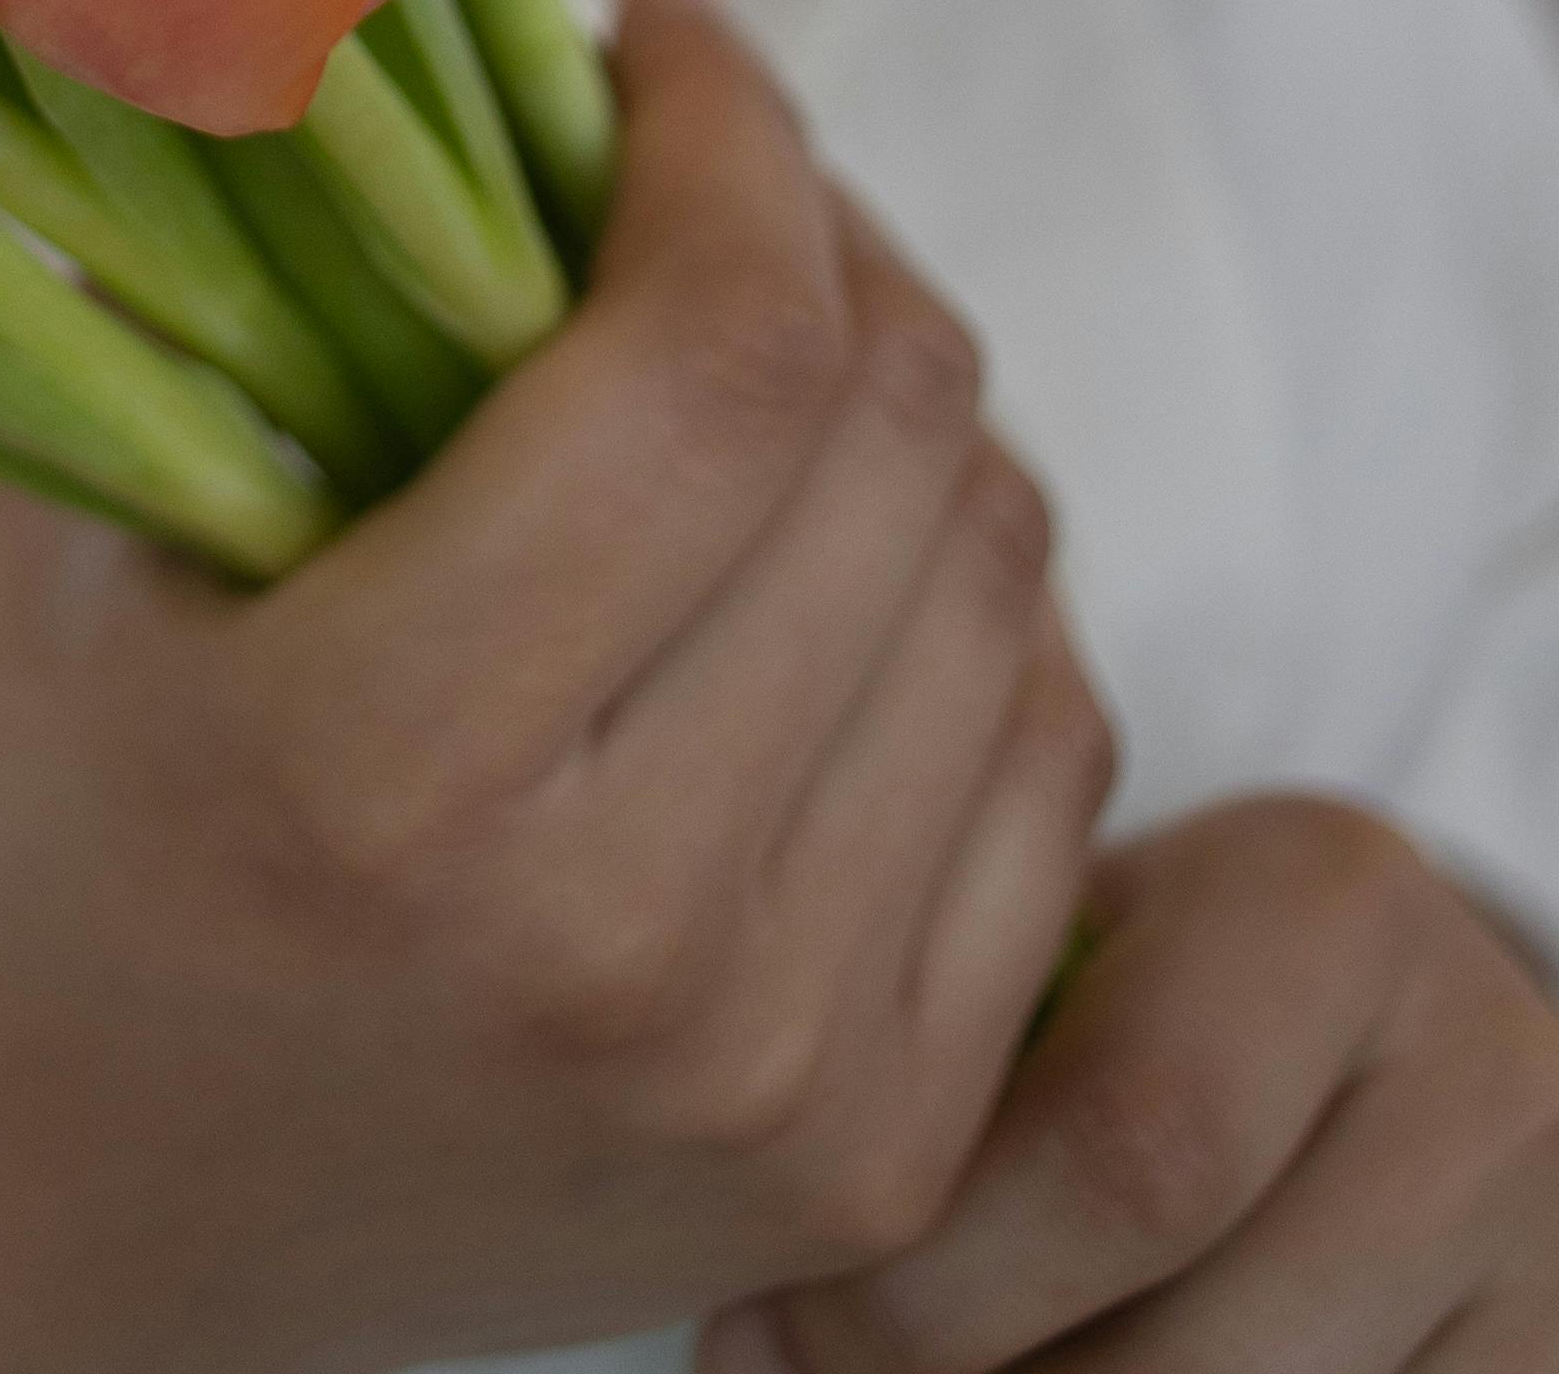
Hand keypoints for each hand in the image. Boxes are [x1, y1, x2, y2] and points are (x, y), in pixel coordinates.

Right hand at [0, 0, 1113, 1373]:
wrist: (71, 1244)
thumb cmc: (41, 820)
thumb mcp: (60, 519)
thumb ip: (183, 233)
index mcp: (392, 768)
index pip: (721, 359)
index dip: (735, 129)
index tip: (663, 27)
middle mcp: (626, 941)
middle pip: (895, 445)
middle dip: (825, 230)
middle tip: (712, 161)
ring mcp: (781, 1074)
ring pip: (1001, 584)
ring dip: (907, 408)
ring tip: (764, 344)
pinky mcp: (879, 1159)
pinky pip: (1047, 761)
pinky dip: (964, 606)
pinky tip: (823, 554)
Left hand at [698, 797, 1558, 1370]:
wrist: (1396, 1059)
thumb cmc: (1155, 998)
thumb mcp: (1076, 959)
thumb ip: (952, 1052)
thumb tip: (751, 1294)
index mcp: (1330, 902)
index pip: (1125, 1145)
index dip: (917, 1286)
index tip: (754, 1334)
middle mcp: (1486, 1073)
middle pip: (1193, 1349)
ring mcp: (1539, 1259)